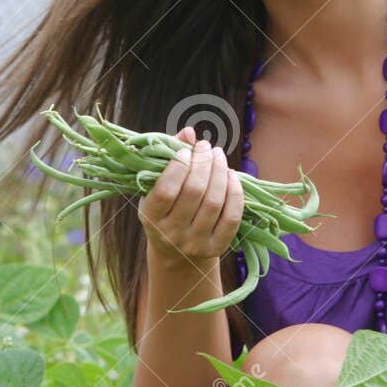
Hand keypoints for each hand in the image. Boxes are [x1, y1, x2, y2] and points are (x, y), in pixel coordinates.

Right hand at [139, 126, 244, 266]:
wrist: (176, 255)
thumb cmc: (164, 213)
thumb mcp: (156, 191)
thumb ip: (168, 160)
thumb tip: (188, 132)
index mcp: (151, 218)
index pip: (166, 191)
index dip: (179, 166)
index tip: (186, 150)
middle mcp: (172, 234)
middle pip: (194, 192)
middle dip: (203, 163)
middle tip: (206, 147)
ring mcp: (196, 243)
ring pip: (215, 201)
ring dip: (220, 172)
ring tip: (218, 156)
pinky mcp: (216, 248)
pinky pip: (232, 216)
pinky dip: (235, 192)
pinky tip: (232, 176)